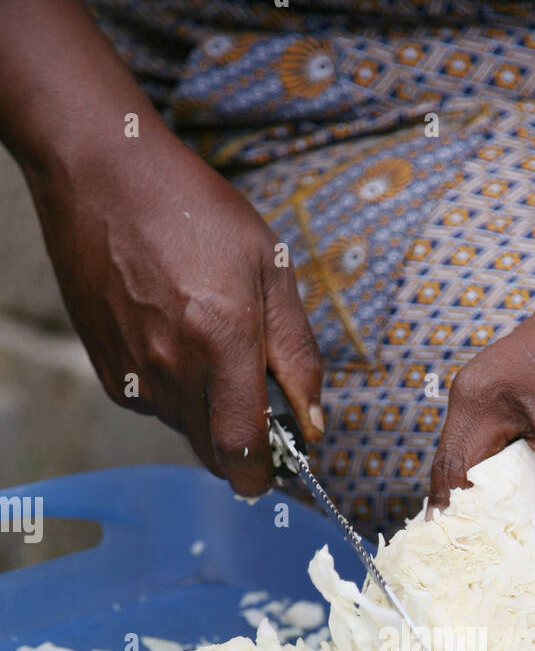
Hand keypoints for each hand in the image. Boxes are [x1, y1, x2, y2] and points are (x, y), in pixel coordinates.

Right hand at [27, 124, 321, 495]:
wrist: (103, 176)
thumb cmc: (194, 212)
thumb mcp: (271, 270)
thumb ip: (297, 355)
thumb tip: (314, 422)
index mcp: (221, 342)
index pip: (243, 449)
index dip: (264, 473)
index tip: (281, 469)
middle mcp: (173, 369)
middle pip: (215, 453)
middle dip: (244, 448)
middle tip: (261, 408)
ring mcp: (135, 374)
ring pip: (186, 430)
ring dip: (210, 414)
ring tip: (213, 347)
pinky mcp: (110, 372)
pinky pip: (156, 408)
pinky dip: (177, 393)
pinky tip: (177, 339)